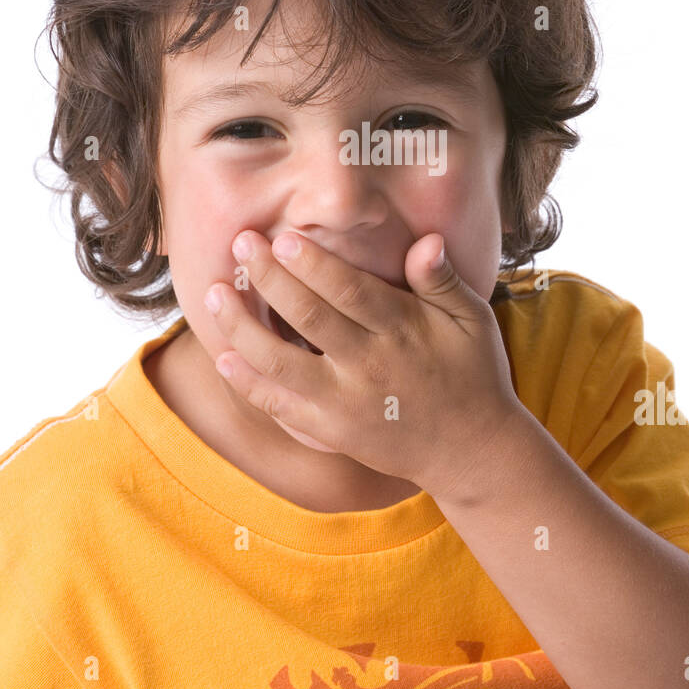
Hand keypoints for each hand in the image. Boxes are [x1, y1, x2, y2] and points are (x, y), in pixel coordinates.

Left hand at [203, 230, 522, 500]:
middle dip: (269, 278)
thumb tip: (425, 239)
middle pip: (308, 317)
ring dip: (243, 327)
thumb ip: (442, 279)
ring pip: (281, 363)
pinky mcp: (331, 431)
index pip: (350, 290)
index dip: (313, 264)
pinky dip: (249, 384)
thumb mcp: (471, 320)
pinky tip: (223, 357)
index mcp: (403, 330)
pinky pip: (281, 406)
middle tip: (240, 244)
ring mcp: (345, 403)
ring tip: (215, 294)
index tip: (281, 237)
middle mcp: (369, 366)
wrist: (472, 451)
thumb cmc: (473, 373)